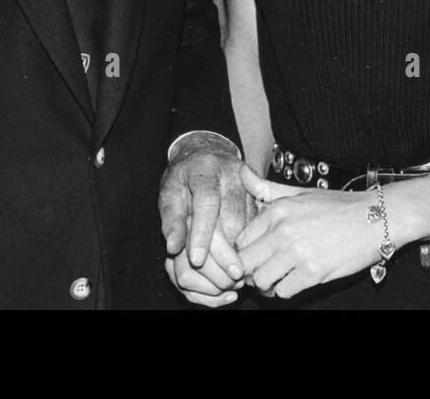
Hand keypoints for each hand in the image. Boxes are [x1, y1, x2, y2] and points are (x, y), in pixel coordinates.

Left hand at [159, 133, 255, 304]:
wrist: (206, 152)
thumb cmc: (184, 177)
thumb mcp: (170, 192)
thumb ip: (170, 219)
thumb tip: (173, 247)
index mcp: (205, 168)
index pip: (206, 202)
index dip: (201, 233)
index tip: (196, 260)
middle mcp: (231, 171)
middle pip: (231, 216)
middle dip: (223, 249)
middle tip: (217, 276)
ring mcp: (249, 180)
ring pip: (247, 221)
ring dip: (237, 248)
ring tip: (227, 271)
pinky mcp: (260, 190)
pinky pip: (256, 221)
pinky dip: (246, 240)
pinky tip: (238, 253)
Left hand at [234, 166, 386, 299]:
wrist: (378, 218)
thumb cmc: (340, 206)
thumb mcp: (301, 192)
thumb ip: (268, 188)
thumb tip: (241, 172)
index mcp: (278, 209)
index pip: (241, 241)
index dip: (246, 253)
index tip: (256, 257)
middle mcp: (284, 230)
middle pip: (246, 264)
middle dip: (252, 271)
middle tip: (264, 271)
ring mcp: (298, 252)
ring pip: (262, 281)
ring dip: (269, 283)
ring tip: (280, 277)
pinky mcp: (313, 272)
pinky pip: (284, 291)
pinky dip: (287, 289)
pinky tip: (297, 279)